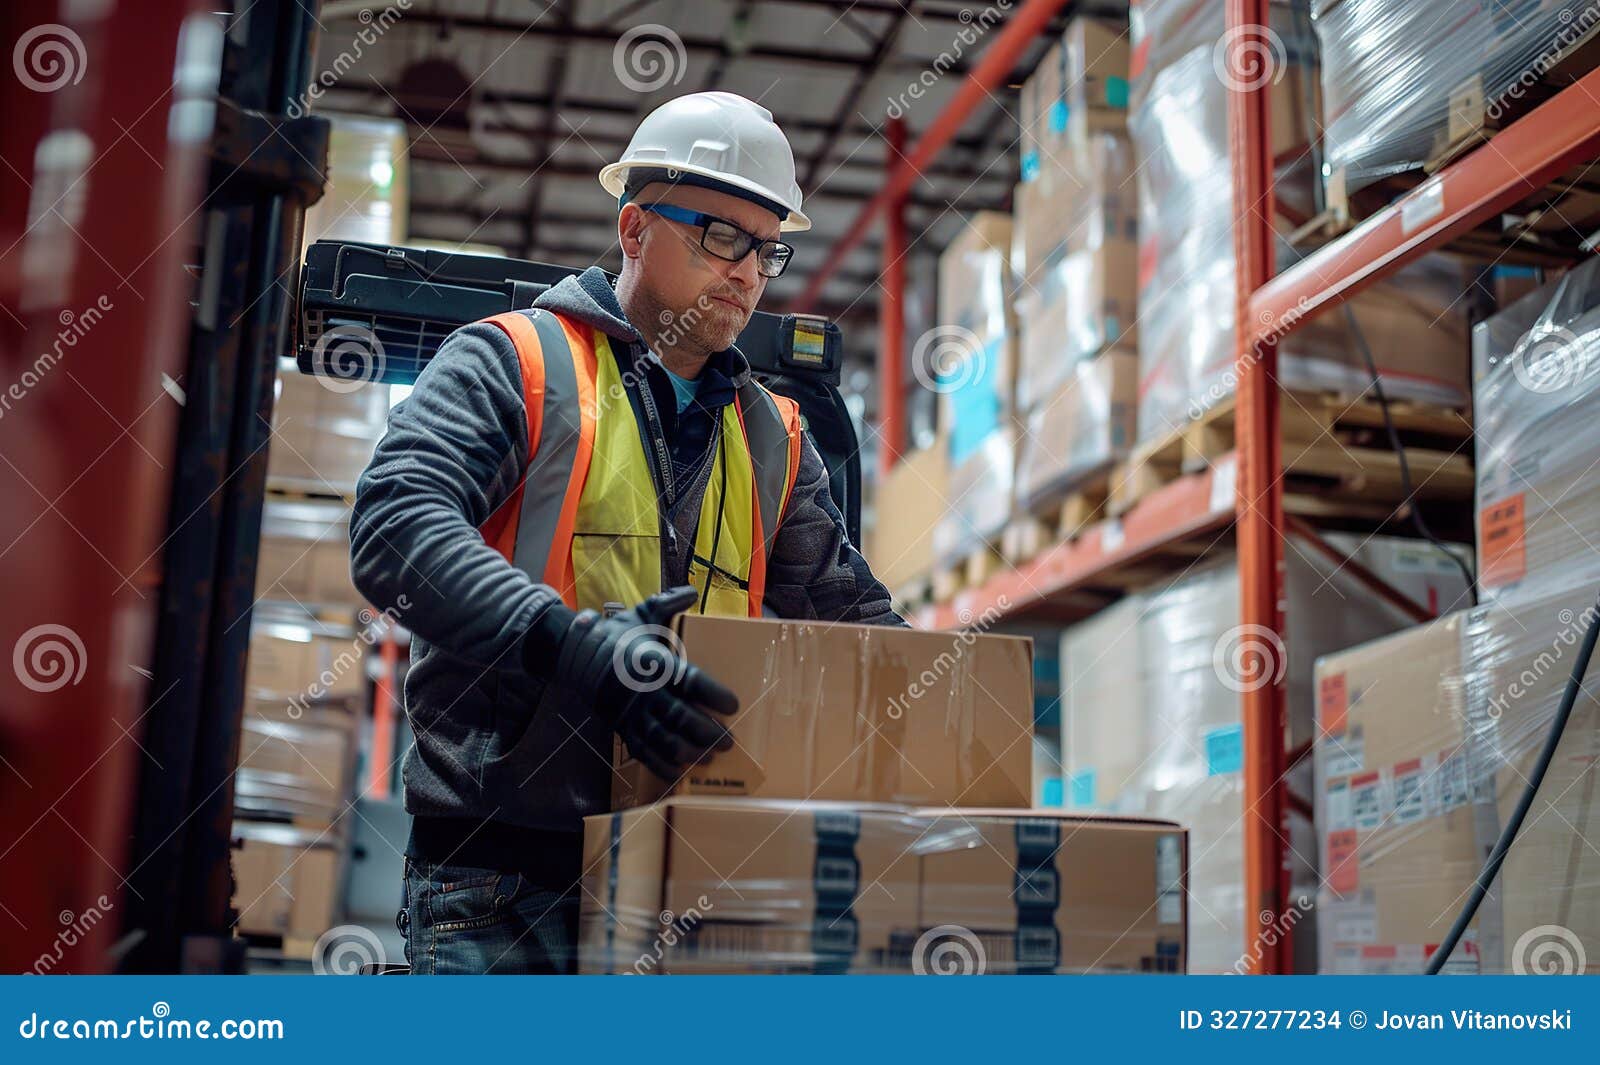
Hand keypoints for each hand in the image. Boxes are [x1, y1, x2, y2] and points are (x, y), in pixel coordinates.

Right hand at [551, 586, 738, 779]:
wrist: (575, 654)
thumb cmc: (618, 634)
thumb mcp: (643, 612)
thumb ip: (670, 602)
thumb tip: (694, 590)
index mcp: (655, 662)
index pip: (691, 681)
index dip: (714, 695)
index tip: (733, 705)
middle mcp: (645, 690)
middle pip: (682, 717)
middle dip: (708, 733)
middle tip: (728, 741)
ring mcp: (631, 712)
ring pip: (664, 739)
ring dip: (689, 752)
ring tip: (708, 757)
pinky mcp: (621, 726)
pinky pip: (642, 751)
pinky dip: (660, 764)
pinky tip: (677, 771)